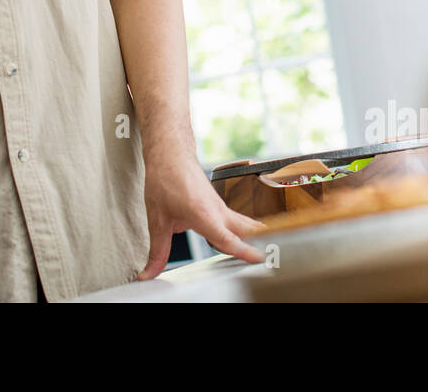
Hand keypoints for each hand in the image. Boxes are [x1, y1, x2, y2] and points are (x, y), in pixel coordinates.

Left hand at [138, 148, 265, 279]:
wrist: (170, 154)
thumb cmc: (165, 179)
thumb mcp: (157, 219)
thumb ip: (158, 251)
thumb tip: (150, 272)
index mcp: (202, 214)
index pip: (226, 237)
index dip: (242, 250)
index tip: (259, 258)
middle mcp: (216, 211)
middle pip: (245, 231)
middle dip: (261, 243)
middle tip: (277, 257)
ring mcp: (220, 207)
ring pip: (245, 224)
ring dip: (258, 236)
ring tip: (275, 250)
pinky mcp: (219, 206)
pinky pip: (238, 221)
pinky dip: (249, 230)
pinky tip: (253, 237)